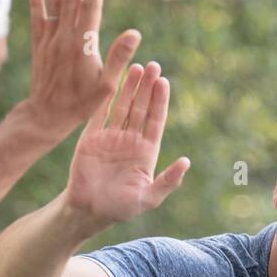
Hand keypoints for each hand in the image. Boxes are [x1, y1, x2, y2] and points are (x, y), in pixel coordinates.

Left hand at [26, 0, 140, 138]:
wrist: (47, 116)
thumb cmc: (81, 104)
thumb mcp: (106, 86)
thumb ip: (119, 58)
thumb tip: (135, 33)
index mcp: (83, 44)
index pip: (91, 8)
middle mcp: (64, 37)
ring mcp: (49, 41)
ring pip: (53, 5)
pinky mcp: (39, 47)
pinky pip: (37, 20)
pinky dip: (36, 2)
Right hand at [63, 60, 189, 225]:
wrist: (89, 211)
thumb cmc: (121, 208)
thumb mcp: (149, 197)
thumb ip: (168, 181)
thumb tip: (186, 162)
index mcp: (146, 151)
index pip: (155, 120)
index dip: (160, 101)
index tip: (163, 82)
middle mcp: (130, 140)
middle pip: (141, 108)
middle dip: (147, 87)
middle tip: (153, 65)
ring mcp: (110, 137)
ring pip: (122, 106)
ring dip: (130, 88)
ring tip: (136, 67)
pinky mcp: (91, 138)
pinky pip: (99, 114)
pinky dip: (105, 98)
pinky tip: (111, 81)